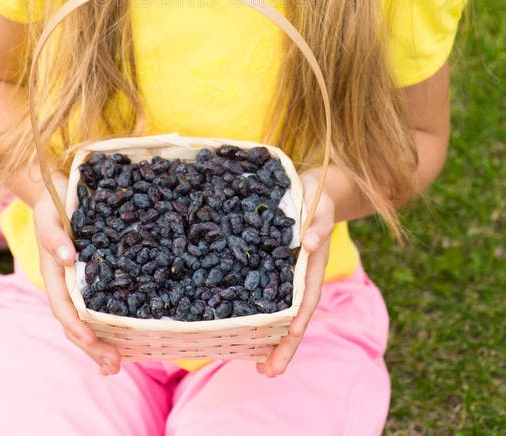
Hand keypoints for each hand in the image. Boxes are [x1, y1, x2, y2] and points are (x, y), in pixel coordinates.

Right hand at [33, 174, 121, 375]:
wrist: (56, 193)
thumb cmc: (51, 205)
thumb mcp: (49, 216)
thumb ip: (54, 236)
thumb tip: (66, 257)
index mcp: (53, 274)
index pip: (62, 307)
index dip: (75, 326)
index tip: (91, 340)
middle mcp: (66, 284)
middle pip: (75, 324)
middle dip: (92, 347)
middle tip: (114, 366)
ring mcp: (79, 283)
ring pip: (87, 321)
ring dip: (100, 344)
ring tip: (118, 365)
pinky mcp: (95, 277)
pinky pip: (101, 305)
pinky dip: (111, 324)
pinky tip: (127, 338)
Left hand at [256, 173, 334, 376]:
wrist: (307, 190)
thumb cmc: (316, 199)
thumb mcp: (319, 207)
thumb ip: (317, 224)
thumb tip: (309, 244)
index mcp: (313, 265)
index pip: (308, 296)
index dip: (301, 316)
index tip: (291, 333)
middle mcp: (299, 278)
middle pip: (294, 319)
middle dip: (285, 347)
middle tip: (270, 373)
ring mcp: (285, 278)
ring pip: (279, 316)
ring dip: (271, 343)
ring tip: (259, 370)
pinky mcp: (270, 272)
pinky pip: (264, 300)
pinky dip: (257, 320)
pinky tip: (245, 339)